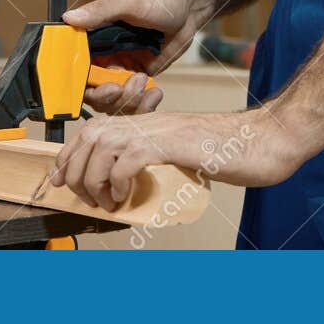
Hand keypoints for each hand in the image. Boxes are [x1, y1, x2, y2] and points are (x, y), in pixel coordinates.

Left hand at [46, 108, 305, 212]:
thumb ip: (160, 160)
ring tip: (103, 200)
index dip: (70, 152)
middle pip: (91, 133)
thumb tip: (133, 185)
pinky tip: (124, 197)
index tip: (60, 177)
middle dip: (73, 166)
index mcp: (150, 123)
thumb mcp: (183, 154)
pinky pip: (129, 158)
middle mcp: (150, 122)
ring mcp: (161, 130)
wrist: (263, 141)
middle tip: (78, 194)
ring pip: (104, 144)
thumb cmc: (230, 151)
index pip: (95, 126)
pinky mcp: (173, 143)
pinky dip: (117, 180)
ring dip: (93, 176)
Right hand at [62, 0, 213, 112]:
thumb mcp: (128, 3)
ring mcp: (122, 71)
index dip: (84, 86)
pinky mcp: (140, 79)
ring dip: (129, 101)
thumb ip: (100, 12)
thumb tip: (69, 17)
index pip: (78, 71)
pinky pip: (135, 103)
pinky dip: (144, 105)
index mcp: (94, 42)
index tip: (102, 86)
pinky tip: (155, 93)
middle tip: (121, 88)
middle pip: (94, 94)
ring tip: (144, 83)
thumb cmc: (158, 0)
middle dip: (108, 98)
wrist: (188, 9)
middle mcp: (105, 59)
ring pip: (115, 103)